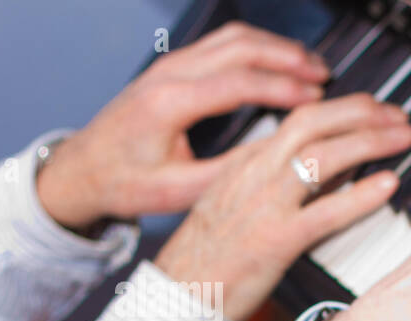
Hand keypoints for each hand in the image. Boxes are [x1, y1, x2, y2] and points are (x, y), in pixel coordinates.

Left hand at [37, 22, 329, 230]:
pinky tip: (281, 63)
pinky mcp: (175, 66)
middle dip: (289, 58)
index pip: (239, 83)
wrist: (85, 169)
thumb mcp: (179, 192)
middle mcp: (169, 75)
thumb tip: (274, 163)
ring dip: (277, 48)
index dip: (284, 88)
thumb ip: (227, 174)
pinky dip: (260, 48)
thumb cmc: (125, 183)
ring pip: (234, 38)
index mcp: (170, 104)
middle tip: (324, 75)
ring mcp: (171, 65)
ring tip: (312, 66)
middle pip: (241, 47)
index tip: (316, 98)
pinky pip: (224, 44)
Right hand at [154, 94, 410, 320]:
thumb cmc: (211, 257)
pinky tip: (387, 185)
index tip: (372, 110)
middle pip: (312, 122)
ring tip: (401, 137)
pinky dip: (362, 195)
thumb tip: (332, 167)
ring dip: (369, 140)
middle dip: (361, 112)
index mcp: (244, 163)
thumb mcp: (240, 203)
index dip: (341, 109)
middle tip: (396, 115)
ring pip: (321, 155)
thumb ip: (279, 181)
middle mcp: (254, 175)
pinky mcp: (277, 240)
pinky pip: (326, 211)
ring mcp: (265, 205)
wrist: (180, 295)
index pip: (297, 120)